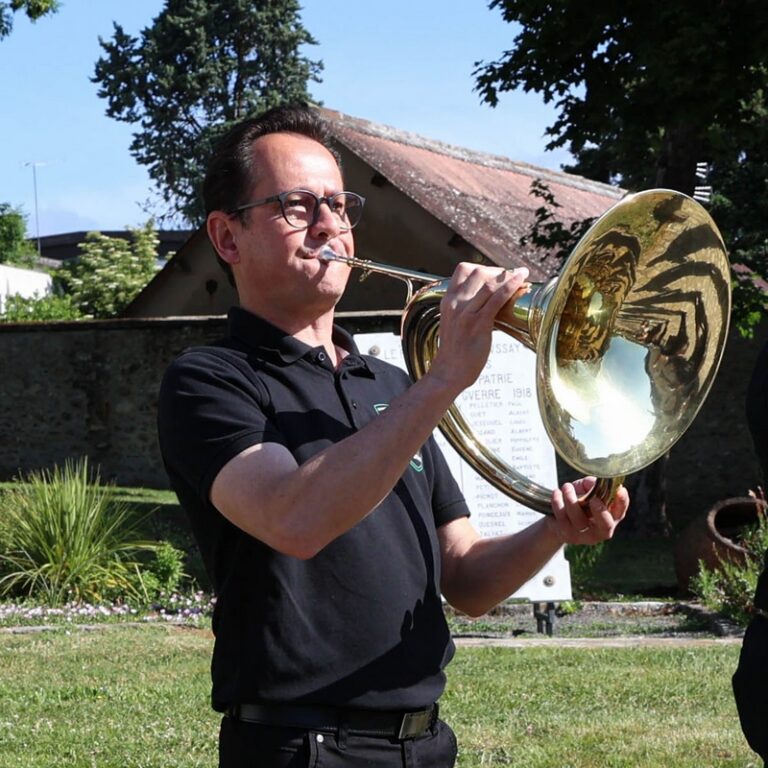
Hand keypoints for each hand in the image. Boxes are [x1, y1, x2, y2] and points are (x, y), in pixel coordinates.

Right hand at [429, 263, 529, 391]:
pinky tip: (523, 280)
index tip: (494, 275)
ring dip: (509, 276)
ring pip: (489, 283)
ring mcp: (466, 313)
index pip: (462, 269)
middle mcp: (455, 303)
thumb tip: (487, 301)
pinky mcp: (478, 324)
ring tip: (521, 276)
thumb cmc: (455, 351)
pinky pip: (497, 298)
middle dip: (497, 272)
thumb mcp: (454, 323)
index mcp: (447, 301)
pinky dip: (512, 286)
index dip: (482, 267)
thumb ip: (465, 309)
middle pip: (478, 272)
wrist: (448, 372)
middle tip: (509, 279)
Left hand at [547, 477, 627, 544]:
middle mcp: (600, 530)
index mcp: (610, 518)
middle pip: (605, 525)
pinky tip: (556, 492)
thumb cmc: (577, 503)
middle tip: (594, 499)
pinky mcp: (567, 535)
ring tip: (567, 486)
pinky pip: (563, 519)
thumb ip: (590, 485)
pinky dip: (558, 503)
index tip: (619, 489)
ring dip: (572, 500)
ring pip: (579, 520)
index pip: (620, 511)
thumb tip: (592, 482)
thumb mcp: (584, 491)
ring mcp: (583, 536)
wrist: (557, 521)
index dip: (622, 501)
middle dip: (601, 511)